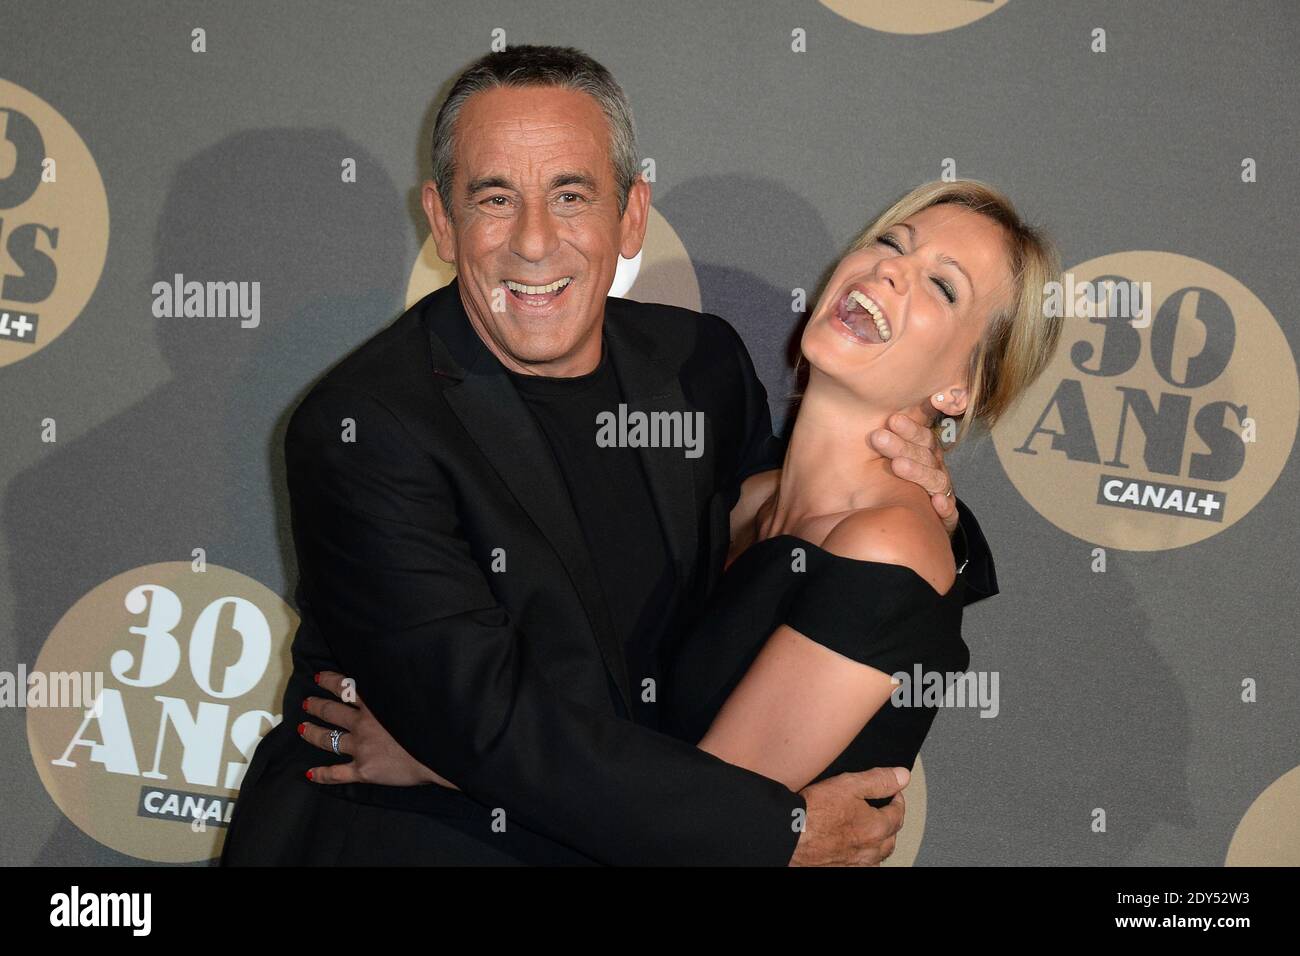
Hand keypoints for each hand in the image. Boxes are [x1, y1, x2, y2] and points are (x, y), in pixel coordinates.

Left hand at [300, 671, 458, 789]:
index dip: (329, 681)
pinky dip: (322, 774)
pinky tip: (311, 774)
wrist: (438, 754)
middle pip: (331, 712)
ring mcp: (360, 748)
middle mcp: (362, 723)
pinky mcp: (363, 771)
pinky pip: (337, 774)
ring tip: (302, 729)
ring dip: (312, 733)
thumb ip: (394, 691)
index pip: (345, 687)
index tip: (319, 677)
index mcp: (374, 704)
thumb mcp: (412, 696)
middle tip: (307, 703)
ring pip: (328, 740)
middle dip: (316, 706)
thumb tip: (386, 681)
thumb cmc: (431, 723)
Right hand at [789, 766, 907, 865]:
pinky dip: (862, 857)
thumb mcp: (849, 784)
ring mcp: (855, 864)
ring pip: (877, 856)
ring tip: (871, 831)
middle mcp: (870, 851)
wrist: (788, 833)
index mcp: (877, 828)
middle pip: (891, 837)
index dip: (896, 799)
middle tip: (884, 810)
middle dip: (890, 822)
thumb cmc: (814, 811)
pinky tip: (854, 850)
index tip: (892, 792)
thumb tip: (903, 776)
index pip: (898, 814)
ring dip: (879, 843)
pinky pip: (861, 866)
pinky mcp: (840, 870)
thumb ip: (879, 780)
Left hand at [870, 413, 958, 536]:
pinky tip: (936, 502)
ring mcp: (941, 492)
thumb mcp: (888, 460)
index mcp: (923, 453)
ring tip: (898, 465)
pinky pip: (949, 512)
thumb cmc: (894, 485)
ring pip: (936, 479)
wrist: (913, 523)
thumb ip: (881, 439)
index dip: (909, 428)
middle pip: (925, 454)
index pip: (921, 437)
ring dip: (918, 472)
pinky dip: (945, 507)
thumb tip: (866, 411)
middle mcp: (934, 469)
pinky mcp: (946, 517)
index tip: (892, 420)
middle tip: (879, 438)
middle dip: (902, 445)